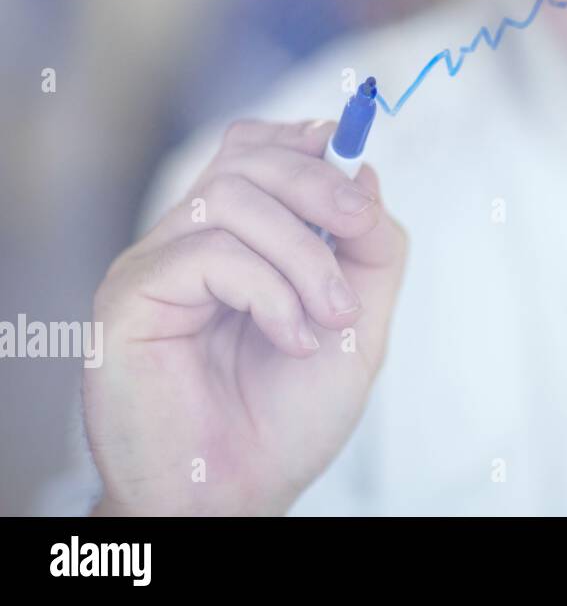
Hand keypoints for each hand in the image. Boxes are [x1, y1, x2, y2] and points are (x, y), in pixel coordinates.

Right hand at [84, 118, 406, 514]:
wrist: (239, 494)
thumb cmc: (288, 415)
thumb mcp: (359, 320)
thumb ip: (370, 246)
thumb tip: (360, 168)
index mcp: (238, 239)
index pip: (254, 149)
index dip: (304, 140)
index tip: (350, 153)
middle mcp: (190, 241)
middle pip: (246, 159)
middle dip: (318, 183)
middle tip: (361, 228)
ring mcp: (156, 265)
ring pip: (233, 197)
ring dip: (304, 255)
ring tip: (328, 316)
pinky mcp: (130, 297)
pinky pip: (210, 253)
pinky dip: (271, 292)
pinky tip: (290, 339)